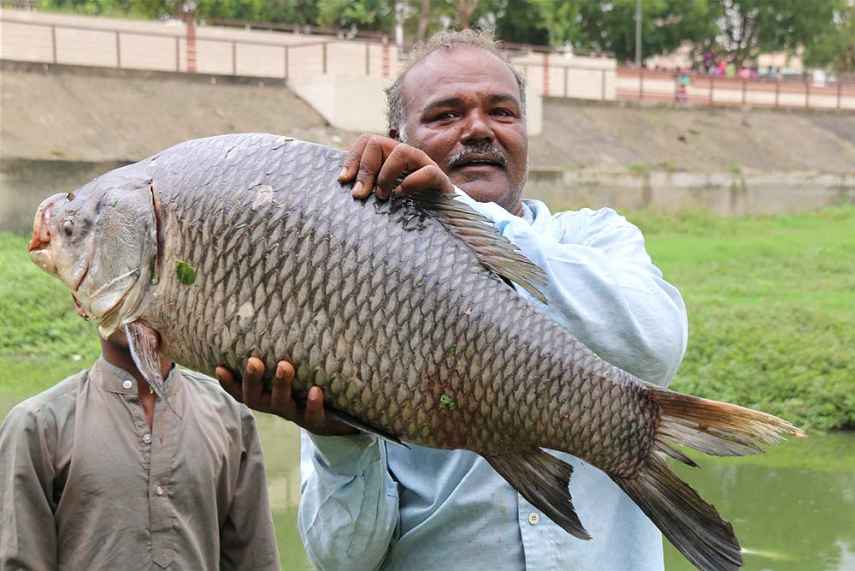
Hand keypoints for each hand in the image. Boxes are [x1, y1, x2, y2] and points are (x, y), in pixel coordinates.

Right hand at [216, 358, 355, 435]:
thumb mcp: (291, 373)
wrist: (336, 420)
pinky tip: (315, 390)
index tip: (219, 367)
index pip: (242, 391)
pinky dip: (313, 404)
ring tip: (284, 366)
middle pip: (256, 398)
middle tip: (253, 361)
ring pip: (282, 404)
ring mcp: (296, 414)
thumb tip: (269, 318)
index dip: (229, 383)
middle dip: (252, 380)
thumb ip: (279, 354)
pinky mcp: (318, 420)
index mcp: (266, 395)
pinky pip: (313, 415)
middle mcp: (276, 405)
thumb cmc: (307, 387)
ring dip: (281, 385)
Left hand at [339, 134, 454, 199]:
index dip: (352, 158)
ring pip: (401, 151)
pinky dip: (411, 183)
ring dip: (385, 175)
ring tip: (382, 196)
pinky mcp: (440, 180)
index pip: (367, 141)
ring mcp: (424, 165)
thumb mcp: (382, 196)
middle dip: (365, 169)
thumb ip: (366, 188)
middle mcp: (406, 156)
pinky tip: (401, 196)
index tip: (343, 181)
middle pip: (377, 142)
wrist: (442, 220)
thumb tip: (342, 185)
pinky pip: (426, 172)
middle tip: (360, 194)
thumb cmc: (407, 208)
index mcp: (389, 157)